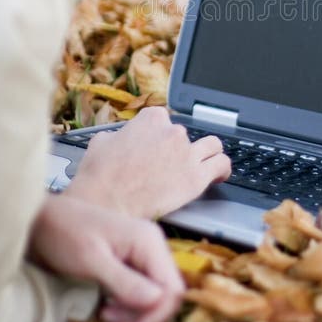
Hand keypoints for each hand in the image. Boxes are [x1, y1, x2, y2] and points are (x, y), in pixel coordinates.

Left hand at [29, 193, 183, 321]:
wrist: (41, 221)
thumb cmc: (63, 234)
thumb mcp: (91, 261)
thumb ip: (124, 282)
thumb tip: (157, 301)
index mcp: (148, 241)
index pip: (171, 289)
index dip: (156, 316)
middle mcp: (152, 247)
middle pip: (165, 294)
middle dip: (143, 317)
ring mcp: (142, 255)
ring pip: (153, 297)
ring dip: (133, 315)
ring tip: (105, 321)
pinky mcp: (130, 264)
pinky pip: (140, 292)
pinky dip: (126, 308)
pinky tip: (106, 312)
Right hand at [66, 106, 230, 218]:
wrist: (105, 202)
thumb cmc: (99, 175)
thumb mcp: (101, 141)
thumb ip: (120, 134)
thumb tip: (122, 138)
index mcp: (152, 118)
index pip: (165, 121)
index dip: (159, 136)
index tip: (156, 147)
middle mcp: (173, 131)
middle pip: (185, 136)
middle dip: (177, 149)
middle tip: (168, 166)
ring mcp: (187, 153)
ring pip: (212, 145)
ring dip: (207, 154)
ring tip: (203, 164)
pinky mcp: (196, 177)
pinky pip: (221, 165)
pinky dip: (223, 169)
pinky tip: (219, 175)